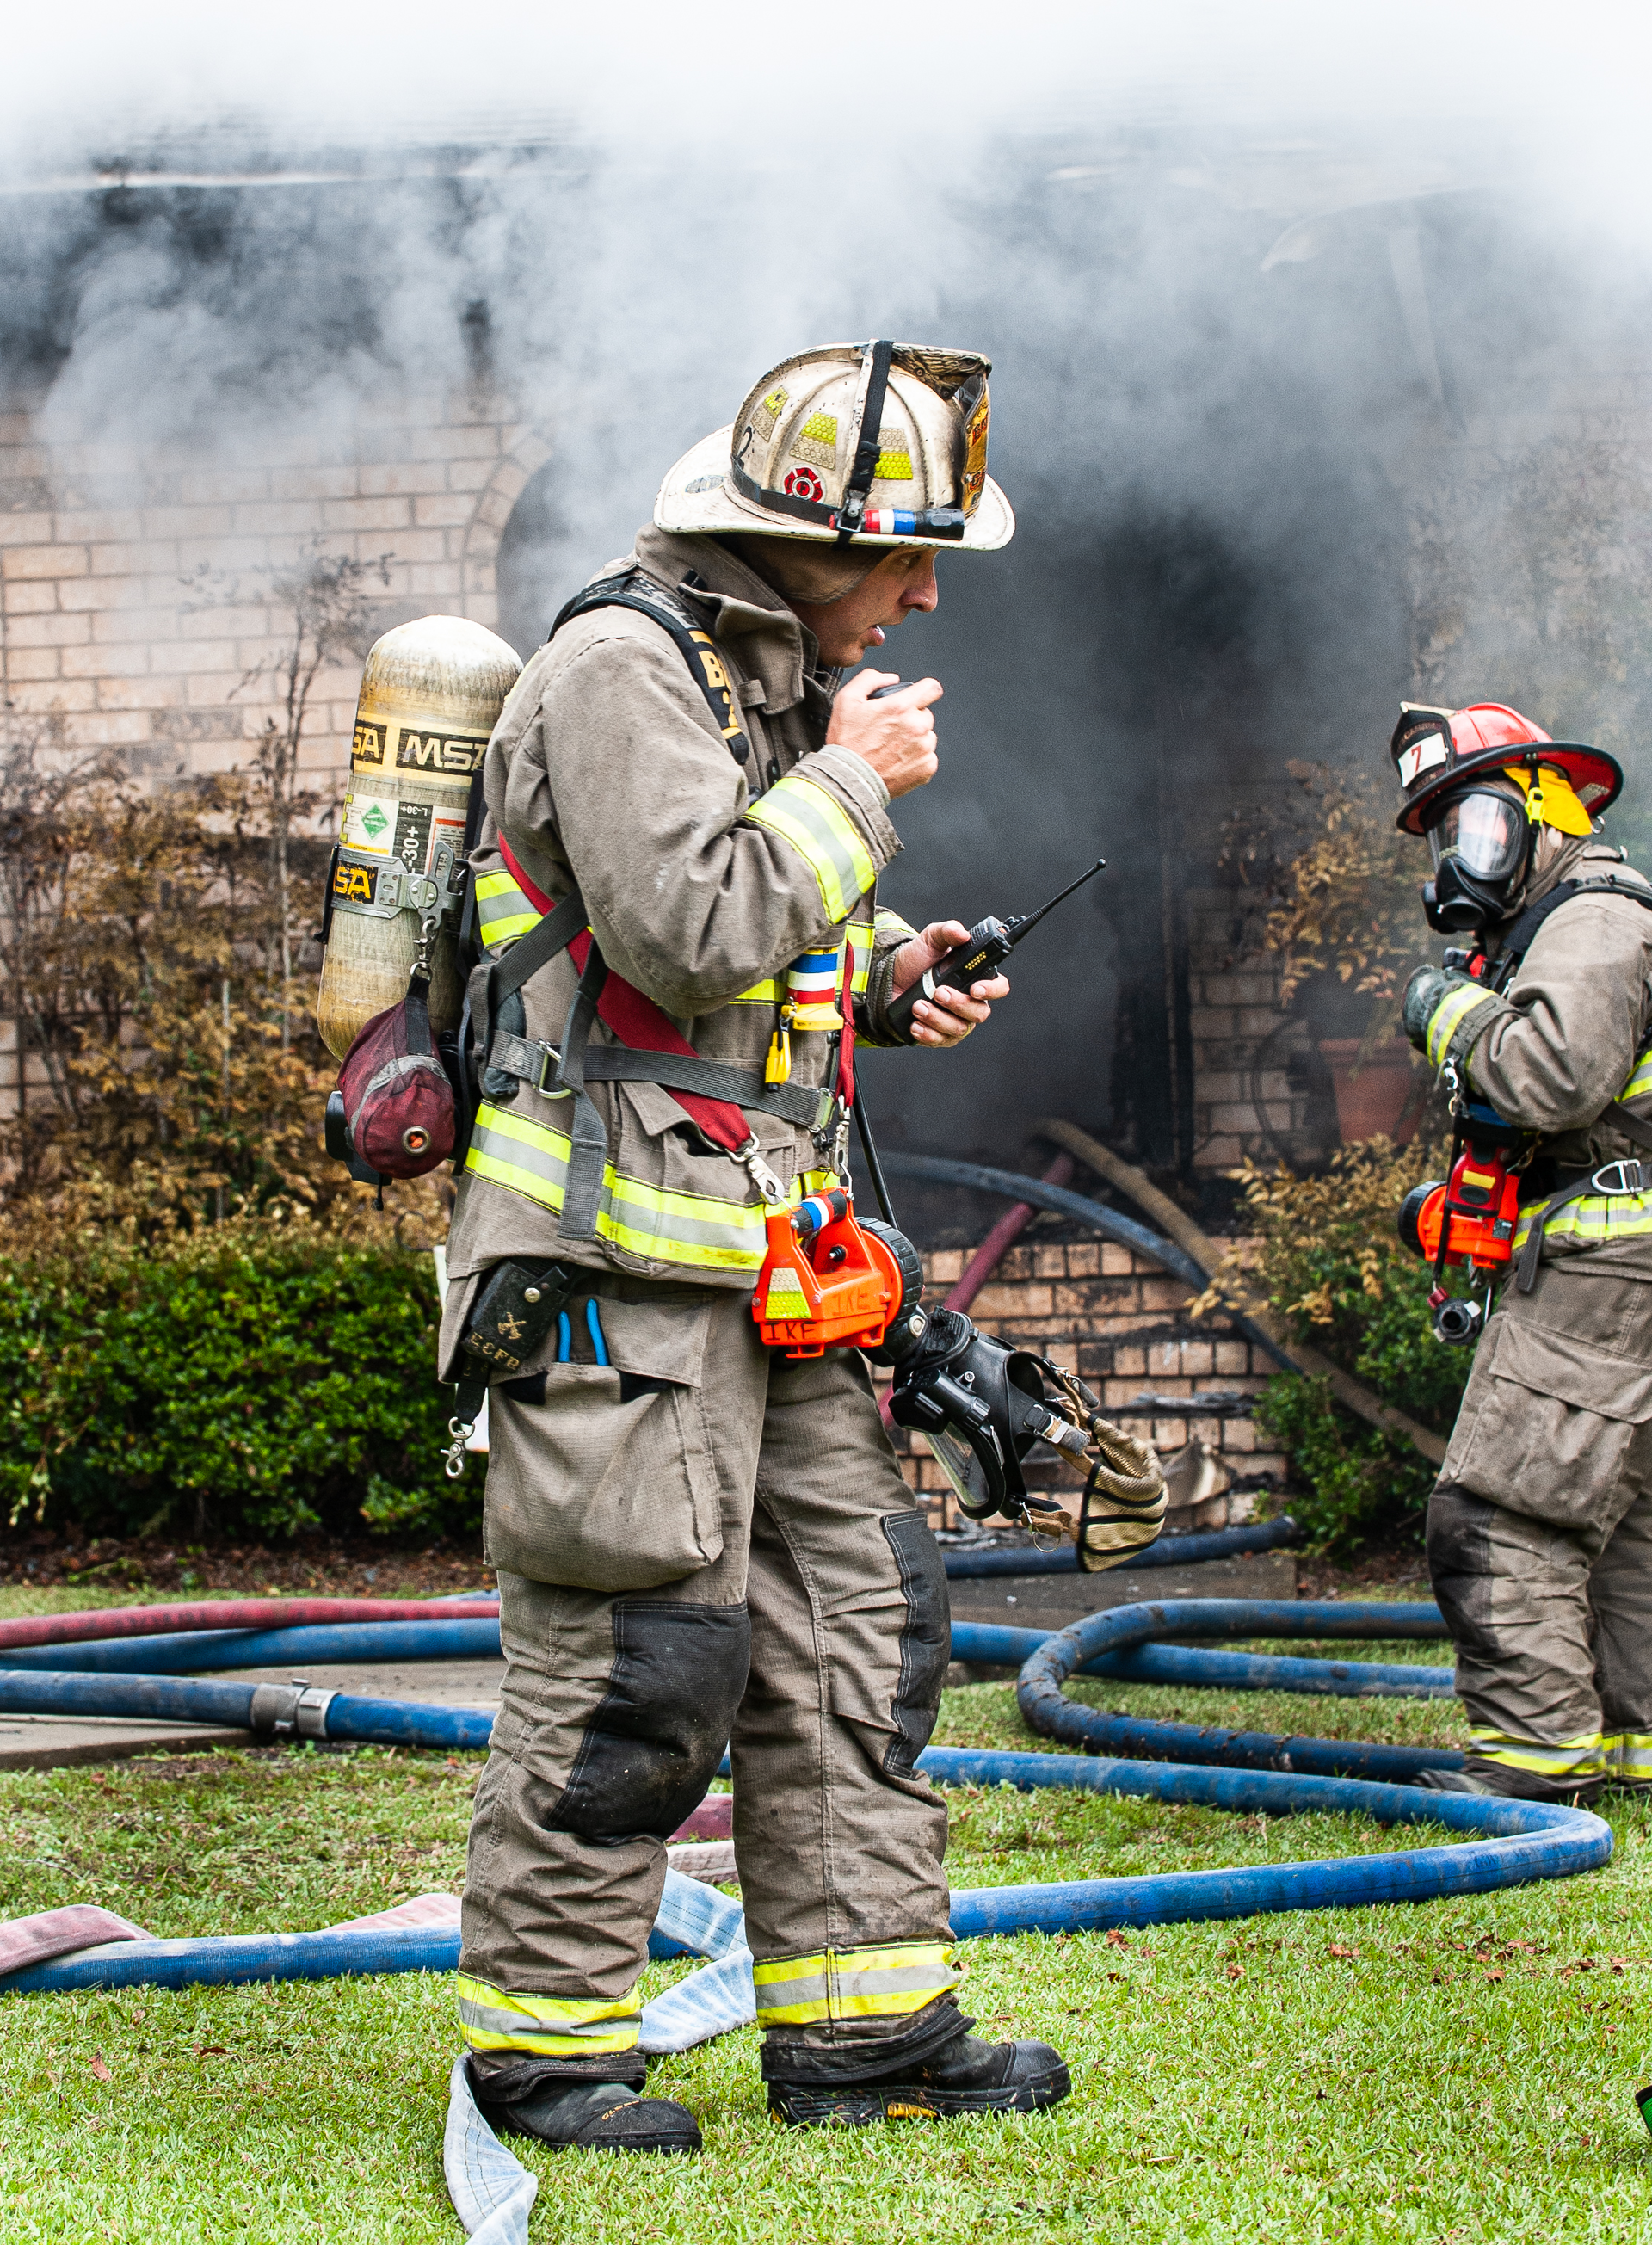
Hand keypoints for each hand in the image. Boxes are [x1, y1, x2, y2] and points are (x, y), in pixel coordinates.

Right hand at [826, 670, 941, 798]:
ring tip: (891, 748)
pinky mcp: (927, 768)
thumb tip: (891, 679)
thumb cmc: (846, 743)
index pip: (932, 688)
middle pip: (925, 714)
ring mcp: (924, 749)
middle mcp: (917, 726)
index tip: (917, 697)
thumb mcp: (846, 700)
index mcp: (901, 707)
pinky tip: (896, 761)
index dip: (924, 690)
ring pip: (927, 736)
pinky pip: (928, 757)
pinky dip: (916, 759)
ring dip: (915, 739)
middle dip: (911, 718)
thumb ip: (870, 679)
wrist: (848, 780)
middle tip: (890, 730)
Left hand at [891, 920, 1009, 1045]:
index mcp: (974, 978)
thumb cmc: (916, 960)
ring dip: (937, 1018)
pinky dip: (927, 1034)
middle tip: (938, 992)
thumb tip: (961, 933)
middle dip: (957, 1004)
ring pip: (958, 1029)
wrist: (890, 979)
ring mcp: (956, 1021)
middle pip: (979, 1013)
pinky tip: (915, 1024)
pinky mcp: (939, 1035)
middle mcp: (970, 1002)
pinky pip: (940, 1041)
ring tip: (917, 1005)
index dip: (992, 990)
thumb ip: (947, 931)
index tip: (975, 989)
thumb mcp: (930, 940)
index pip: (999, 987)